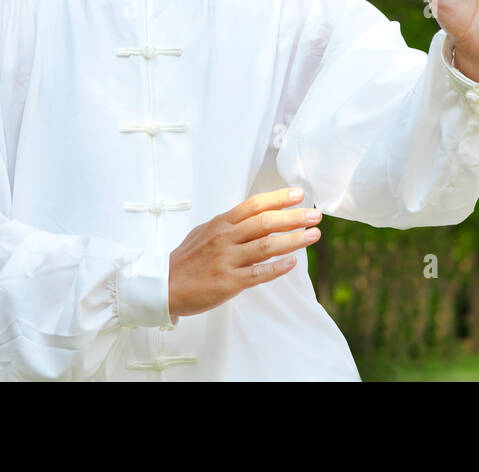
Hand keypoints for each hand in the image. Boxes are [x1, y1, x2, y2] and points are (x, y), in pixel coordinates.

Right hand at [167, 188, 321, 317]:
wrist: (162, 285)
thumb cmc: (186, 259)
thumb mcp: (205, 232)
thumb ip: (229, 225)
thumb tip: (255, 216)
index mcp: (221, 223)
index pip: (254, 205)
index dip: (278, 198)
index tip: (300, 194)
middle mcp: (225, 237)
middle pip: (265, 222)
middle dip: (293, 217)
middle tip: (316, 215)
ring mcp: (227, 259)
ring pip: (265, 246)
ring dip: (293, 239)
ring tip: (313, 235)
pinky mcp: (227, 282)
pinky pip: (257, 274)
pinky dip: (276, 267)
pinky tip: (293, 262)